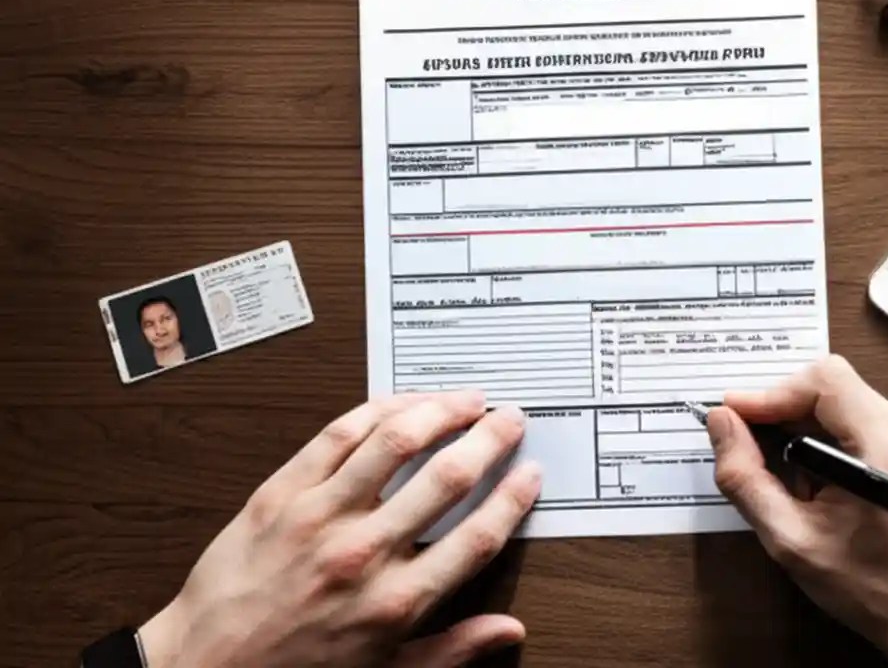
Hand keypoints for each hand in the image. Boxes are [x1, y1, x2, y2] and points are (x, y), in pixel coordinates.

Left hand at [138, 391, 540, 667]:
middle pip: (445, 478)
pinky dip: (377, 410)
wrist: (205, 664)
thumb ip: (454, 650)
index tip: (530, 473)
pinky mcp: (281, 492)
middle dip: (488, 440)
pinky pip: (337, 436)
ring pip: (394, 442)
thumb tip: (510, 633)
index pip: (476, 537)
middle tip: (510, 417)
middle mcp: (363, 554)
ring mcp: (320, 516)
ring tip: (465, 398)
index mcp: (396, 603)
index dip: (512, 498)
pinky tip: (401, 403)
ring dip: (439, 411)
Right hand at [707, 356, 887, 667]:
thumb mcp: (790, 540)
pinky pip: (855, 416)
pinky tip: (811, 476)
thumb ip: (746, 479)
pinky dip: (821, 433)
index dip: (771, 392)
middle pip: (831, 383)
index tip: (735, 415)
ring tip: (786, 471)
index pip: (824, 381)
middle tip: (750, 443)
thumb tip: (722, 425)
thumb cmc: (870, 588)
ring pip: (840, 396)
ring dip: (800, 422)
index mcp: (887, 451)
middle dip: (782, 407)